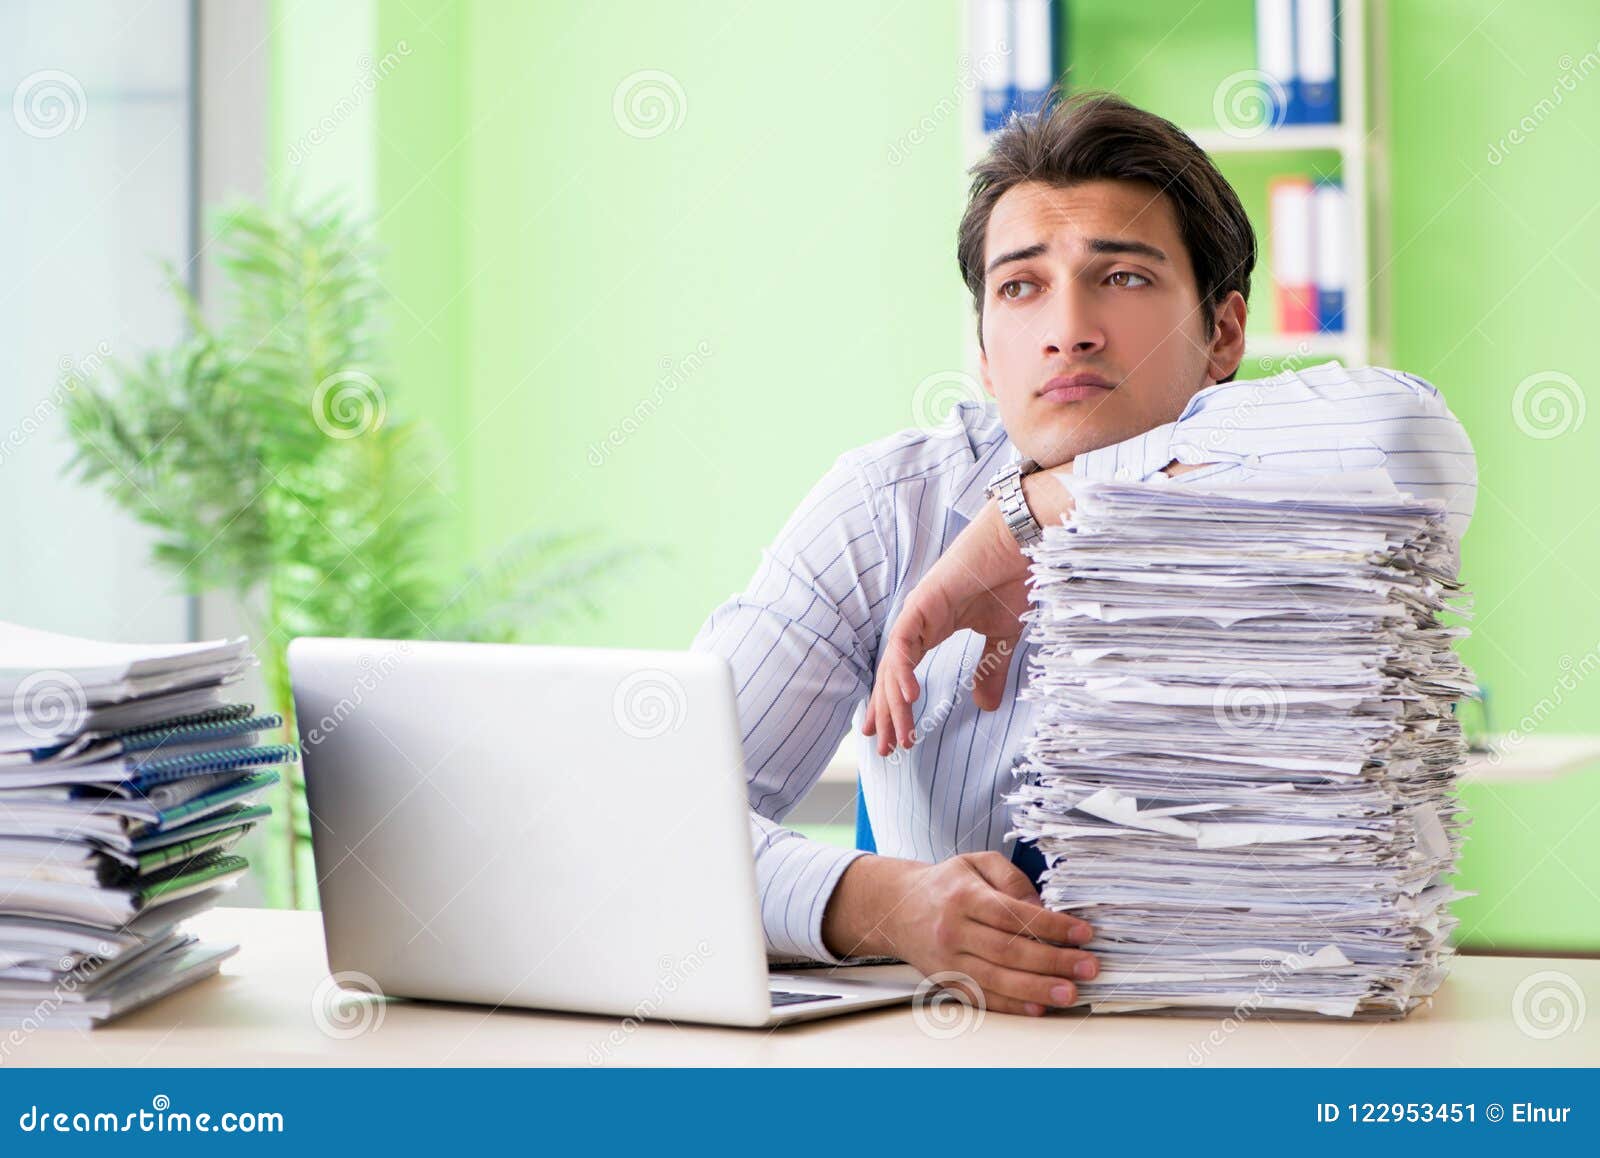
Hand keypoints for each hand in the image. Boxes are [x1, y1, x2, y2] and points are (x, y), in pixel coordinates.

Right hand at [824, 852, 1097, 1015]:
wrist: (897, 909)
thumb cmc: (945, 884)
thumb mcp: (975, 863)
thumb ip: (1010, 878)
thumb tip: (1042, 906)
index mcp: (963, 897)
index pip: (1012, 915)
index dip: (1051, 926)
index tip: (1083, 932)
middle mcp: (954, 931)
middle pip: (1009, 951)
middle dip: (1053, 961)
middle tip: (1088, 967)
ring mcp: (949, 961)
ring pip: (997, 980)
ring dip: (1037, 989)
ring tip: (1070, 993)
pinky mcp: (948, 982)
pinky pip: (982, 998)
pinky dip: (1011, 1006)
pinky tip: (1037, 1007)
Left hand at [861, 499, 1031, 754]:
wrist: (1023, 545)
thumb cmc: (1012, 581)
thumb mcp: (1001, 639)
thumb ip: (989, 671)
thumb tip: (984, 707)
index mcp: (932, 630)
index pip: (904, 675)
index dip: (895, 708)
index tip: (893, 740)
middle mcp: (918, 623)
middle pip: (891, 676)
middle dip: (887, 714)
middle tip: (885, 749)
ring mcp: (918, 611)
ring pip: (893, 664)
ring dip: (893, 702)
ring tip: (898, 734)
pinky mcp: (923, 600)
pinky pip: (904, 641)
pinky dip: (902, 669)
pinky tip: (908, 696)